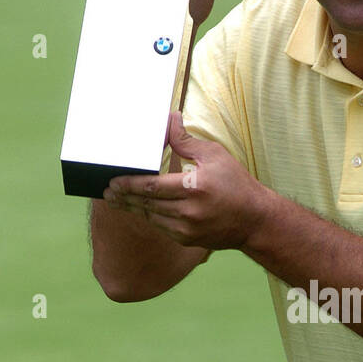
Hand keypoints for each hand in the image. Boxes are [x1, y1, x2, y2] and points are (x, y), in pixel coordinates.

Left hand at [101, 111, 270, 249]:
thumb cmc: (237, 184)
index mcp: (194, 188)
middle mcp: (188, 212)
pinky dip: (149, 217)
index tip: (113, 182)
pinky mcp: (187, 240)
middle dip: (124, 198)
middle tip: (107, 192)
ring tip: (118, 200)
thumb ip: (186, 141)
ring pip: (150, 218)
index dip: (129, 185)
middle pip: (146, 204)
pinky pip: (161, 228)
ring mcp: (187, 230)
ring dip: (133, 208)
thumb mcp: (214, 155)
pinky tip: (140, 209)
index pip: (151, 187)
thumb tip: (169, 120)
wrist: (255, 220)